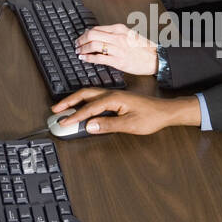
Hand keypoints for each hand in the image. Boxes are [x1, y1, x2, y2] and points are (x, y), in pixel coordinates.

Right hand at [50, 88, 200, 135]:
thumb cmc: (151, 117)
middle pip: (85, 95)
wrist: (165, 111)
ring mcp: (115, 95)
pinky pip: (97, 98)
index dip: (74, 116)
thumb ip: (108, 125)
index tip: (63, 122)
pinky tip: (83, 107)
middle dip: (68, 102)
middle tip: (56, 109)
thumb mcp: (129, 125)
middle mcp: (112, 94)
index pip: (89, 108)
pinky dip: (86, 101)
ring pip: (90, 95)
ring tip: (64, 108)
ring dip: (76, 100)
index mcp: (114, 99)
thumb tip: (90, 126)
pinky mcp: (118, 99)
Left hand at [76, 24, 157, 75]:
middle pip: (92, 34)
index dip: (85, 33)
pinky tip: (84, 58)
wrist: (156, 58)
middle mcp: (117, 37)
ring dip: (83, 49)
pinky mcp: (118, 60)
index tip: (81, 38)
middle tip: (77, 44)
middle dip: (81, 40)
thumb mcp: (129, 35)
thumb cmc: (143, 49)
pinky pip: (99, 58)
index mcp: (119, 29)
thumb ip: (115, 34)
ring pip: (94, 45)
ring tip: (78, 52)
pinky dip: (88, 58)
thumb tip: (99, 36)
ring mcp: (117, 49)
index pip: (97, 28)